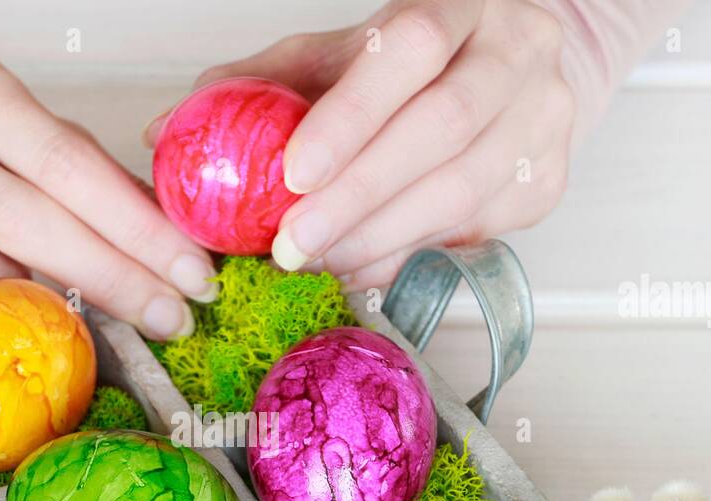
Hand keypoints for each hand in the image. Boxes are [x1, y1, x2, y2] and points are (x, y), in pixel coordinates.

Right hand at [0, 51, 215, 335]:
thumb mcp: (12, 127)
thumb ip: (87, 172)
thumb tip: (171, 238)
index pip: (69, 164)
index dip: (139, 227)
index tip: (192, 274)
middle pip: (34, 225)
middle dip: (118, 281)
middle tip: (171, 318)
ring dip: (51, 311)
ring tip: (85, 318)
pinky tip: (12, 327)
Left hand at [148, 0, 574, 290]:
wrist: (515, 66)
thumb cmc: (412, 63)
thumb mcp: (338, 55)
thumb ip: (260, 86)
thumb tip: (164, 134)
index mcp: (459, 7)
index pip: (409, 51)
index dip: (352, 116)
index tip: (294, 174)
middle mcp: (515, 55)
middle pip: (441, 130)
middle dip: (357, 197)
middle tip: (293, 247)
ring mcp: (543, 121)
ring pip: (462, 191)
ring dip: (378, 238)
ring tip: (317, 262)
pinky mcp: (546, 184)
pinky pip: (471, 233)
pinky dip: (405, 255)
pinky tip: (358, 265)